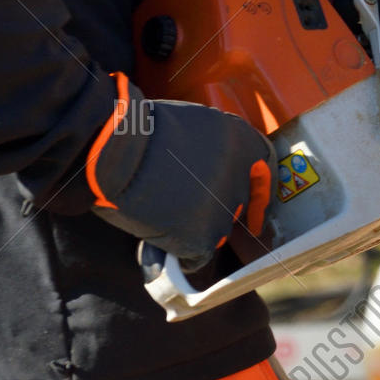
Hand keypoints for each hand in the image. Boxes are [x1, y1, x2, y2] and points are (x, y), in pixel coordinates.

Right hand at [86, 74, 274, 272]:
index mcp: (244, 141)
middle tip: (191, 210)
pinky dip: (183, 252)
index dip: (258, 189)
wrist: (114, 150)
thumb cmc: (142, 131)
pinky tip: (163, 240)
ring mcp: (225, 208)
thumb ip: (215, 146)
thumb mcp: (194, 124)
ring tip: (167, 214)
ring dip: (198, 229)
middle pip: (239, 203)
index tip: (252, 204)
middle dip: (219, 209)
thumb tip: (216, 164)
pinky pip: (199, 254)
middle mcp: (242, 175)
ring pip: (219, 230)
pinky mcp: (204, 237)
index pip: (265, 171)